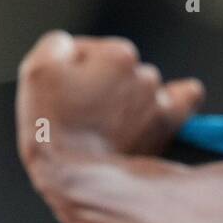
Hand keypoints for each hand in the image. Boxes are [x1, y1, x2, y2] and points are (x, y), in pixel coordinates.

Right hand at [15, 31, 203, 167]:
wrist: (80, 177)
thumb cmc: (56, 126)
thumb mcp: (37, 70)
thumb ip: (58, 44)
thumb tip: (70, 46)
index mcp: (117, 55)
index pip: (87, 52)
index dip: (67, 71)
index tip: (59, 92)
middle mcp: (146, 74)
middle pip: (114, 71)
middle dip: (97, 85)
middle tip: (78, 112)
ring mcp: (160, 101)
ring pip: (140, 88)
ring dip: (124, 99)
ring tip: (102, 126)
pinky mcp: (168, 126)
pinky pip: (184, 99)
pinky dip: (173, 101)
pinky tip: (156, 109)